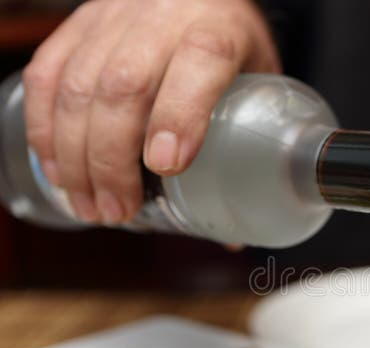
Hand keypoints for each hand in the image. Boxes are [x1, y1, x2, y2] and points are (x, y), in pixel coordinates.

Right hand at [23, 0, 279, 222]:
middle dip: (113, 160)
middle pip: (125, 85)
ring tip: (88, 206)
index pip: (200, 63)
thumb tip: (232, 236)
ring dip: (74, 156)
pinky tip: (56, 169)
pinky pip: (47, 72)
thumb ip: (250, 143)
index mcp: (218, 29)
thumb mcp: (258, 79)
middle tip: (117, 212)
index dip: (180, 116)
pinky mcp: (80, 21)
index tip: (166, 168)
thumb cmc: (233, 42)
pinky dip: (44, 127)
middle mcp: (164, 17)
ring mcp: (116, 16)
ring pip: (79, 83)